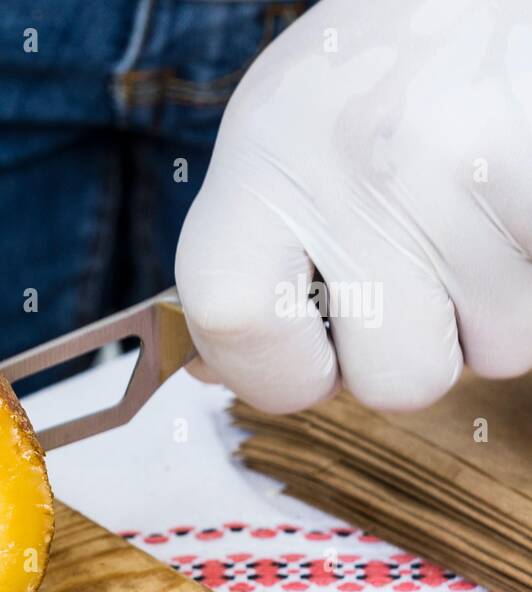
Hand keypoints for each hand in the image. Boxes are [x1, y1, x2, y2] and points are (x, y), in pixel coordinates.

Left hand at [176, 0, 531, 413]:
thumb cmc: (376, 80)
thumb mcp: (277, 145)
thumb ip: (248, 259)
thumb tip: (217, 374)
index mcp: (262, 164)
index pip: (233, 324)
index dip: (277, 371)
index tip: (308, 350)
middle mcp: (354, 169)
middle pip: (396, 382)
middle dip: (415, 348)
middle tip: (414, 266)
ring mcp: (461, 173)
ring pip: (497, 351)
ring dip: (491, 305)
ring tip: (471, 213)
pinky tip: (512, 204)